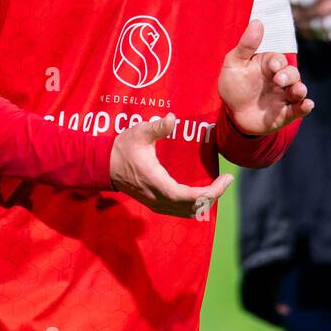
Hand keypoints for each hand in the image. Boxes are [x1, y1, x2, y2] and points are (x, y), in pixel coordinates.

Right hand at [110, 114, 232, 217]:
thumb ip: (156, 127)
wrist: (104, 165)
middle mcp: (158, 198)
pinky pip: (179, 210)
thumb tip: (172, 118)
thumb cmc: (123, 148)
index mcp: (157, 182)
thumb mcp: (139, 133)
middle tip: (226, 180)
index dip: (210, 192)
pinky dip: (194, 205)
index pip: (188, 196)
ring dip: (204, 202)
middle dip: (213, 195)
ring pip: (187, 212)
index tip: (226, 179)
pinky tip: (201, 193)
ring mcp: (156, 203)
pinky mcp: (155, 203)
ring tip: (217, 186)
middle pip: (192, 207)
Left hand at [217, 19, 313, 134]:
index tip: (273, 66)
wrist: (232, 114)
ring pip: (298, 90)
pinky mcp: (285, 113)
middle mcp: (280, 79)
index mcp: (269, 65)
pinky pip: (298, 109)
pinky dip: (304, 107)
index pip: (278, 60)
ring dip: (299, 90)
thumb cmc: (234, 85)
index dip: (278, 62)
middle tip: (278, 80)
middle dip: (288, 76)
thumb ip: (246, 44)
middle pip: (292, 74)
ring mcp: (284, 96)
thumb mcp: (234, 63)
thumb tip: (257, 22)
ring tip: (298, 91)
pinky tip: (307, 104)